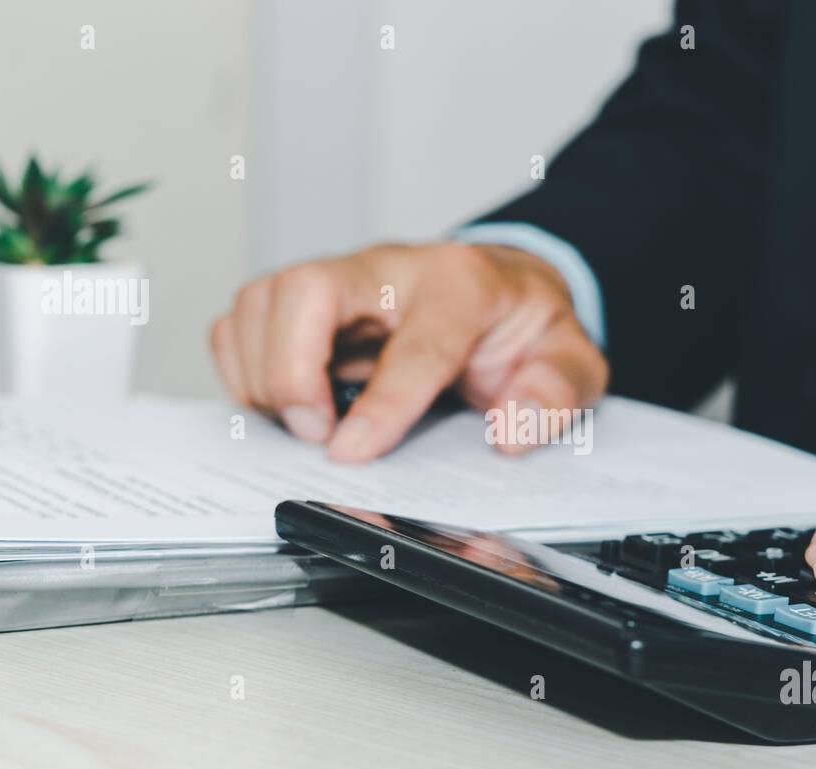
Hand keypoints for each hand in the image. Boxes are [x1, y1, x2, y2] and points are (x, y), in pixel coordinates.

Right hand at [210, 242, 607, 461]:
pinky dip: (244, 367)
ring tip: (302, 422)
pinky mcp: (308, 299)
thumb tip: (511, 429)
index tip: (352, 453)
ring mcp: (342, 279)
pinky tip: (283, 404)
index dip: (383, 402)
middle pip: (308, 287)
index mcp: (463, 285)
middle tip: (314, 432)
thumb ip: (556, 393)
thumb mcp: (571, 361)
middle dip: (291, 369)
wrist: (505, 287)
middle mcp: (391, 269)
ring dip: (262, 372)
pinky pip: (244, 319)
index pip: (416, 342)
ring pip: (263, 299)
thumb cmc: (525, 326)